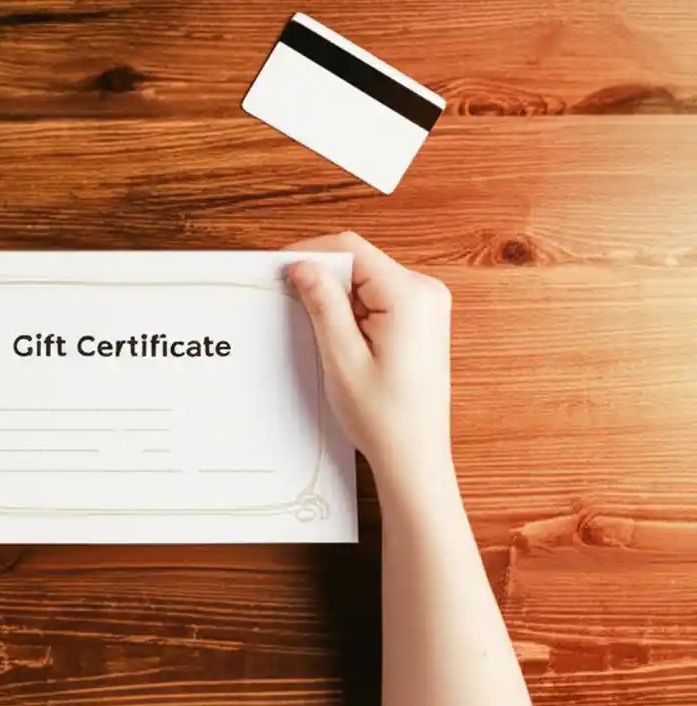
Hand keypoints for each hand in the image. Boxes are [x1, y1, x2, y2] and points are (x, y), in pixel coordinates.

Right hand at [285, 232, 454, 499]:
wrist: (414, 455)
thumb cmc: (384, 417)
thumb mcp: (342, 357)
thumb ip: (323, 304)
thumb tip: (302, 265)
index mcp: (410, 296)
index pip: (351, 249)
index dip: (310, 252)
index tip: (279, 268)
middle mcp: (426, 292)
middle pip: (359, 261)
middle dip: (322, 277)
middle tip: (289, 301)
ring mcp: (427, 304)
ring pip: (366, 278)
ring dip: (337, 296)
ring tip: (318, 331)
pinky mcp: (421, 318)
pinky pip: (378, 296)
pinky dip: (352, 308)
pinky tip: (339, 336)